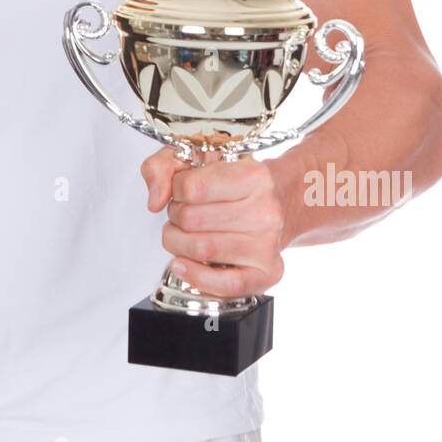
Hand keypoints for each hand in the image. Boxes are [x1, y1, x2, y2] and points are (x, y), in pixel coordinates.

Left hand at [140, 144, 286, 298]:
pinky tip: (183, 264)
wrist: (285, 200)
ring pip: (201, 250)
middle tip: (183, 213)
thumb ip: (164, 165)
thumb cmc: (241, 182)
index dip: (175, 190)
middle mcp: (266, 211)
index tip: (182, 190)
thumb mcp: (202, 156)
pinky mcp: (267, 273)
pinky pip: (226, 284)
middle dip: (175, 217)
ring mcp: (268, 244)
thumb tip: (155, 199)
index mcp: (253, 176)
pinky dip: (196, 276)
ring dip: (179, 243)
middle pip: (192, 220)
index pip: (191, 187)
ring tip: (185, 234)